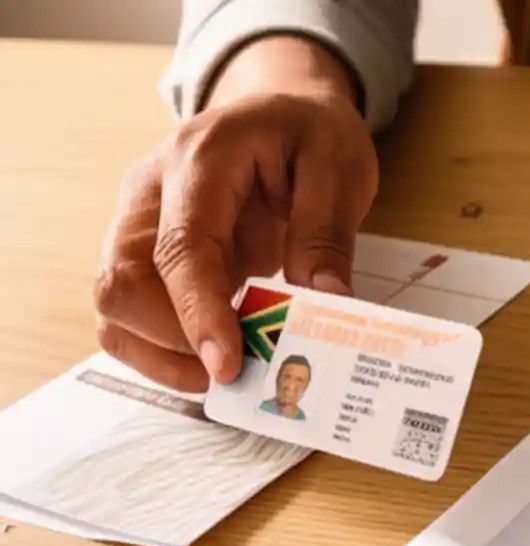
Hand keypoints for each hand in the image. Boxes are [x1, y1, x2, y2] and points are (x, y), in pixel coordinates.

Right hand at [94, 36, 376, 390]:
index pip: (180, 246)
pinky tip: (211, 359)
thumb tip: (326, 300)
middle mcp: (151, 191)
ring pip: (114, 304)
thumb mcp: (339, 167)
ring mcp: (138, 222)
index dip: (198, 312)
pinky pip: (129, 313)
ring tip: (230, 371)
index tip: (227, 364)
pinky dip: (160, 349)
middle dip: (174, 340)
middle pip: (122, 281)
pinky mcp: (145, 253)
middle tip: (240, 369)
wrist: (284, 113)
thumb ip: (326, 233)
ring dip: (162, 353)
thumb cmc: (309, 134)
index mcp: (201, 160)